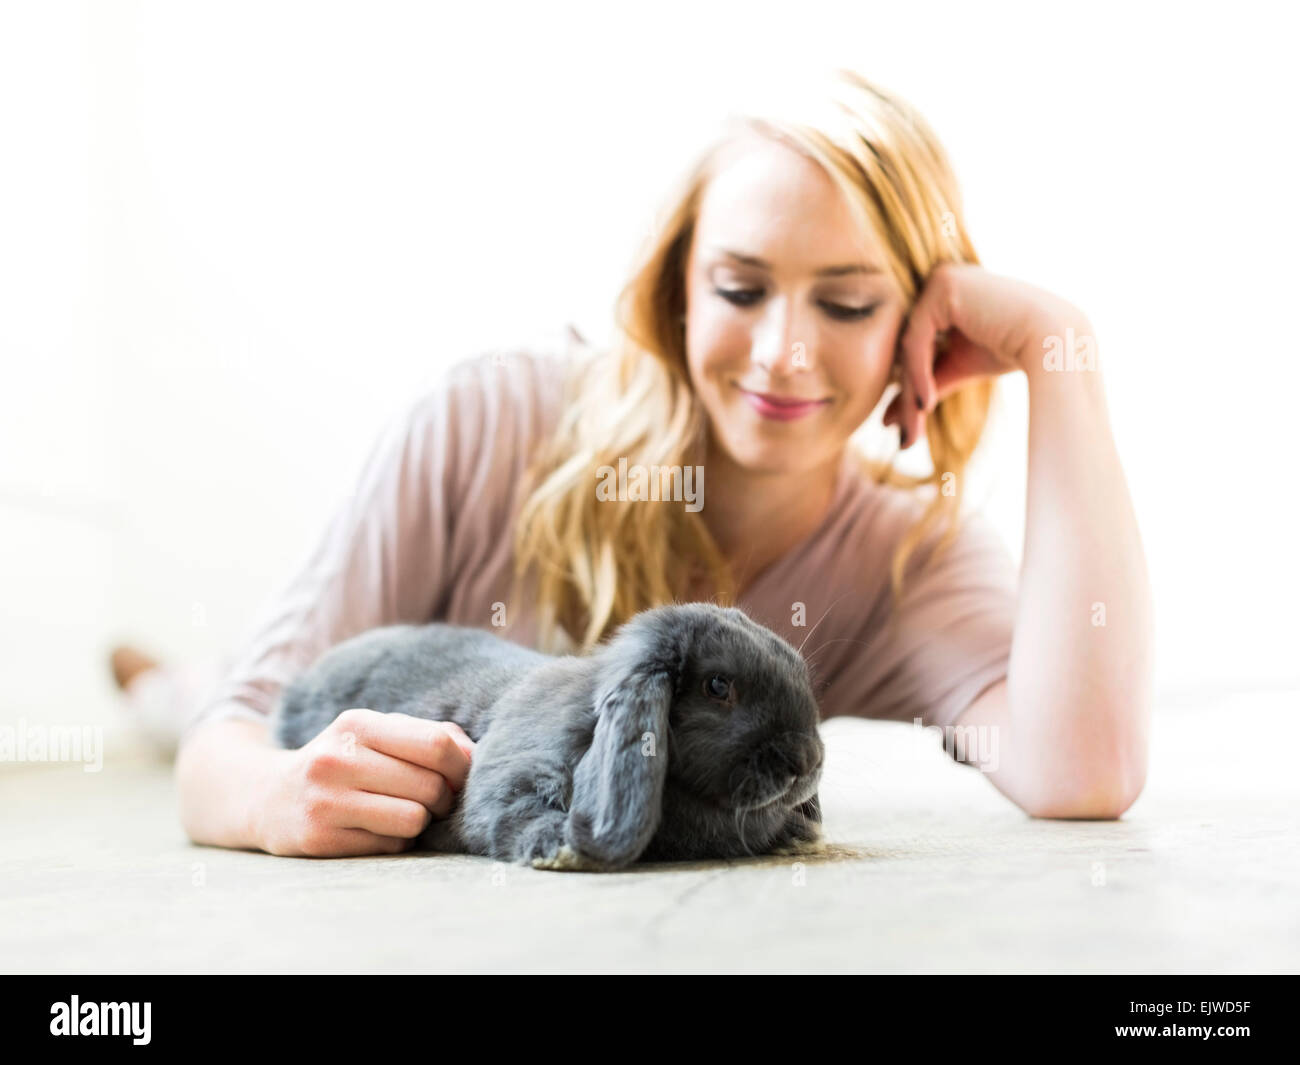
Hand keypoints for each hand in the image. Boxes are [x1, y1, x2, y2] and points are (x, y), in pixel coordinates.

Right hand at [254, 709, 475, 856]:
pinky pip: (390, 847)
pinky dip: (394, 842)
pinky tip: (373, 830)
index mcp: (358, 723)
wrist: (268, 797)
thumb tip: (475, 758)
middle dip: (443, 799)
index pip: (435, 744)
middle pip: (430, 786)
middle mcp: (337, 757)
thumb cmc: (344, 761)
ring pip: (413, 820)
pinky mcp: (319, 838)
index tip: (460, 778)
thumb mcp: (378, 734)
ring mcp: (325, 799)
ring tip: (402, 814)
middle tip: (432, 801)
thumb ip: (431, 736)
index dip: (461, 767)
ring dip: (419, 823)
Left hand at [884, 262, 1092, 447]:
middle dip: (906, 395)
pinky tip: (927, 402)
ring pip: (908, 345)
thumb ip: (924, 384)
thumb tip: (887, 419)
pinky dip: (918, 373)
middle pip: (907, 345)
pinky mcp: (943, 285)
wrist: (1055, 341)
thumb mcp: (958, 368)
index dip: (909, 388)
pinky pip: (917, 338)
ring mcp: (939, 278)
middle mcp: (938, 279)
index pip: (913, 344)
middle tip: (904, 437)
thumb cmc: (1015, 350)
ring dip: (910, 391)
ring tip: (915, 428)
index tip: (904, 429)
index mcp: (942, 292)